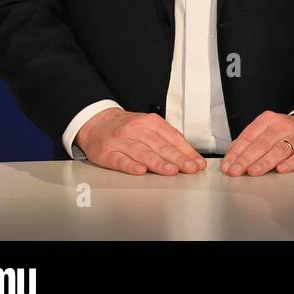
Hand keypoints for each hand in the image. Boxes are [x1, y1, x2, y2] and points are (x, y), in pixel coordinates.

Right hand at [76, 107, 205, 175]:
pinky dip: (131, 166)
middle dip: (178, 158)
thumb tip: (187, 152)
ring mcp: (121, 141)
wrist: (97, 122)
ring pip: (142, 153)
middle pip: (160, 146)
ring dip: (159, 163)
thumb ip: (166, 137)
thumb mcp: (148, 125)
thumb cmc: (126, 127)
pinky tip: (141, 171)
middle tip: (190, 168)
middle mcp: (136, 130)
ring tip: (172, 171)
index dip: (186, 151)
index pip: (172, 137)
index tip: (197, 162)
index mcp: (150, 122)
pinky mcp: (107, 153)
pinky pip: (120, 160)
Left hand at [221, 111, 293, 175]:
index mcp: (268, 120)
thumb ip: (248, 142)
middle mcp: (283, 126)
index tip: (227, 166)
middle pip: (262, 143)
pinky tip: (281, 169)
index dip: (236, 152)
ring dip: (265, 162)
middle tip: (235, 171)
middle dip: (246, 159)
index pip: (248, 136)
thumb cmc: (285, 133)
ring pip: (279, 149)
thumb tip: (230, 158)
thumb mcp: (266, 130)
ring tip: (253, 172)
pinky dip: (290, 163)